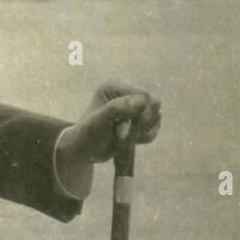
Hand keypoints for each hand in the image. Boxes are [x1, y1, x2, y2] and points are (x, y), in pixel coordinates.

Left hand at [55, 82, 162, 198]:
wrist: (84, 151)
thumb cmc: (86, 134)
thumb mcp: (96, 123)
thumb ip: (116, 109)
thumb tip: (143, 100)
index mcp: (114, 87)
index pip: (144, 97)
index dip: (138, 115)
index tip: (120, 130)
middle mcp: (126, 93)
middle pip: (153, 106)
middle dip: (139, 125)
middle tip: (119, 136)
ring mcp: (136, 106)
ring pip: (155, 119)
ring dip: (138, 133)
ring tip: (119, 138)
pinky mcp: (141, 120)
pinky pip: (153, 130)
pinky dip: (141, 138)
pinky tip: (126, 140)